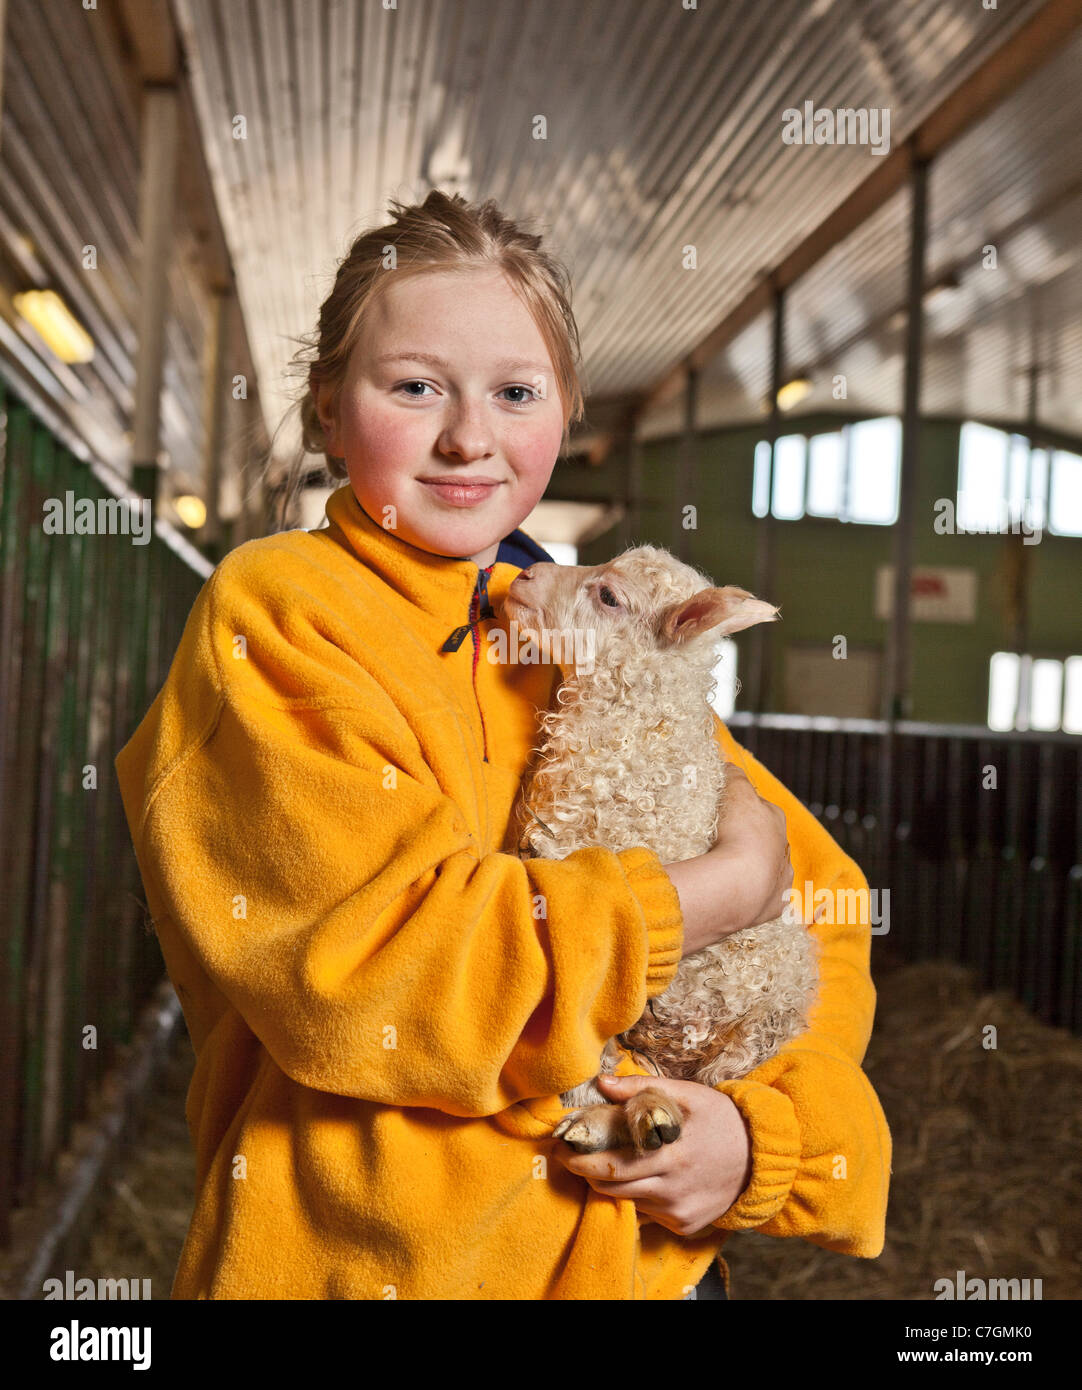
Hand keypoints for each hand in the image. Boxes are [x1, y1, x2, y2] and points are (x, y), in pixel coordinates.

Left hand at [550, 1074, 752, 1236]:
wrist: (761, 1156)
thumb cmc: (720, 1118)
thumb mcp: (685, 1094)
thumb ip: (641, 1088)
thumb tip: (602, 1083)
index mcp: (671, 1155)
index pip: (612, 1165)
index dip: (581, 1159)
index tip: (561, 1145)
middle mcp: (673, 1190)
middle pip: (612, 1187)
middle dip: (584, 1171)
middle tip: (568, 1155)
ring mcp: (679, 1212)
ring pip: (627, 1201)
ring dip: (608, 1183)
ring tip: (597, 1161)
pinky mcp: (685, 1225)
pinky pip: (648, 1214)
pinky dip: (635, 1197)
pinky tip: (636, 1178)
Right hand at [709, 763, 792, 934]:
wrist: (740, 884)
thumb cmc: (738, 834)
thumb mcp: (735, 792)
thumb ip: (734, 776)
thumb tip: (731, 765)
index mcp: (775, 819)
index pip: (760, 808)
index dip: (741, 809)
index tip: (723, 814)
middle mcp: (783, 848)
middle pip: (766, 840)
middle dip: (749, 840)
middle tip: (721, 844)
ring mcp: (781, 878)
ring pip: (770, 869)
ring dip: (753, 870)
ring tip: (727, 873)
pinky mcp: (775, 904)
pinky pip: (769, 898)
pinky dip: (757, 897)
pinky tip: (741, 896)